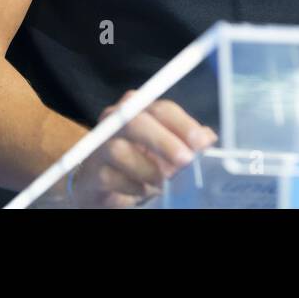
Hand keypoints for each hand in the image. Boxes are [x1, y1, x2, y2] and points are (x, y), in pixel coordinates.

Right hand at [66, 90, 217, 207]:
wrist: (99, 182)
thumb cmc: (139, 159)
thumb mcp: (166, 147)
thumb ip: (186, 140)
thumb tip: (208, 138)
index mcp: (139, 108)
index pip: (162, 109)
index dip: (183, 125)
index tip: (201, 143)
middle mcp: (115, 120)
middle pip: (136, 122)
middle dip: (164, 141)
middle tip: (185, 161)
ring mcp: (99, 144)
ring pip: (120, 151)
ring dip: (148, 169)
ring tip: (164, 182)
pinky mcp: (90, 172)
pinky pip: (110, 177)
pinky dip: (132, 186)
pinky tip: (143, 190)